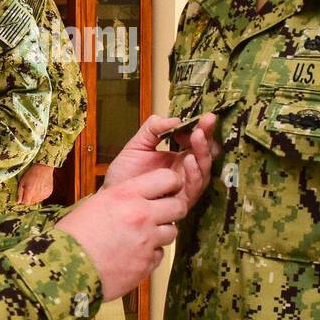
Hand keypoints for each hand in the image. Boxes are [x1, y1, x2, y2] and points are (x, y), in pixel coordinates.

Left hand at [16, 163, 55, 205]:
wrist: (43, 168)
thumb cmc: (32, 173)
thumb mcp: (22, 181)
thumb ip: (20, 193)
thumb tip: (19, 202)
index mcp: (30, 192)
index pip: (26, 203)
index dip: (24, 200)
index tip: (24, 196)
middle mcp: (37, 195)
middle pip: (32, 202)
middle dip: (29, 198)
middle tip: (30, 190)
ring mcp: (44, 194)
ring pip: (38, 200)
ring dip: (35, 197)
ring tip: (35, 188)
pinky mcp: (49, 193)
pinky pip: (43, 197)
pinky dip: (41, 195)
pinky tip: (40, 187)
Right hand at [57, 167, 188, 300]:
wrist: (64, 268)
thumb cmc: (74, 235)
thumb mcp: (95, 203)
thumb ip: (121, 198)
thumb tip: (136, 195)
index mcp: (126, 194)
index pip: (167, 179)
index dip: (170, 184)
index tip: (166, 190)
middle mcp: (141, 214)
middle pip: (178, 207)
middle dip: (171, 210)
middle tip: (160, 215)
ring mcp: (147, 240)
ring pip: (172, 232)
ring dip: (160, 234)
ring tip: (141, 238)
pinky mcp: (147, 264)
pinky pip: (159, 255)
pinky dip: (150, 255)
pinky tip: (133, 255)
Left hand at [103, 113, 219, 211]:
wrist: (111, 195)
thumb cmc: (125, 173)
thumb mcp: (138, 144)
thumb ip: (153, 128)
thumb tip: (175, 119)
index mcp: (179, 157)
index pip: (198, 141)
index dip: (203, 128)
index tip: (204, 117)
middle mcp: (186, 172)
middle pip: (206, 154)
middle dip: (207, 137)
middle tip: (206, 123)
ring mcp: (184, 187)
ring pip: (204, 170)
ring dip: (202, 152)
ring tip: (197, 137)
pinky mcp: (180, 202)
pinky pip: (194, 188)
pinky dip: (194, 173)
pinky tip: (189, 160)